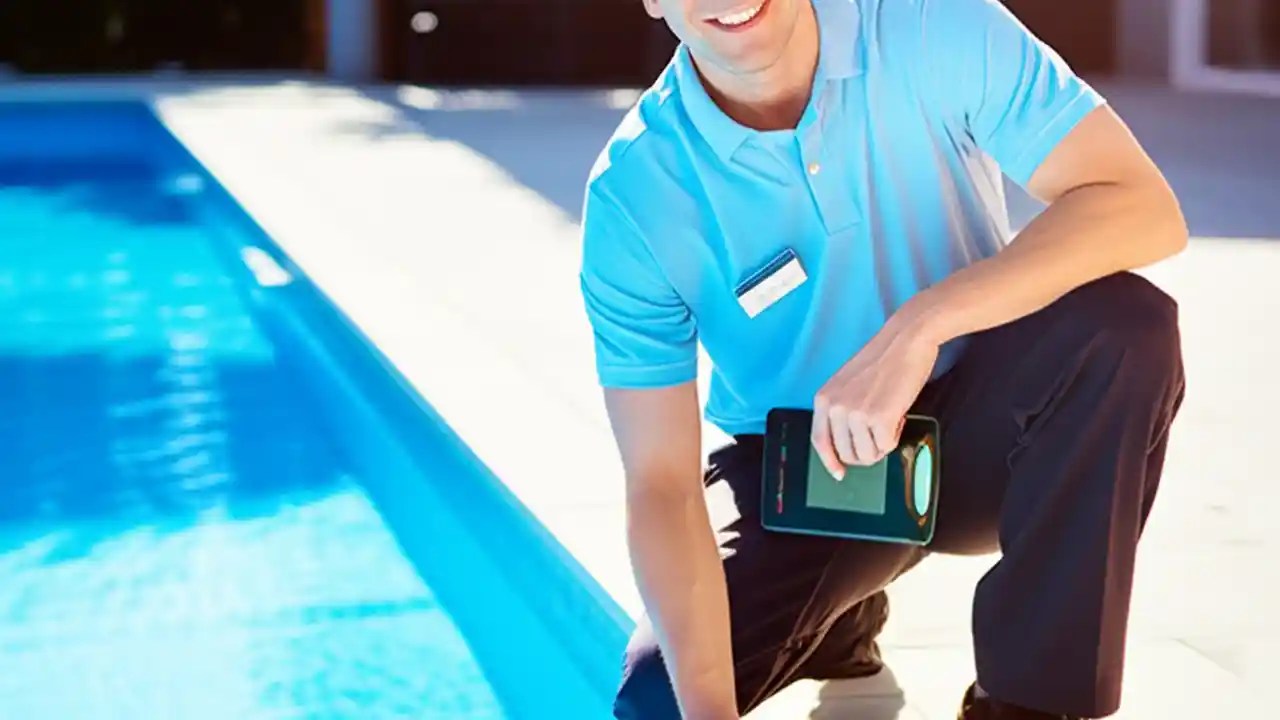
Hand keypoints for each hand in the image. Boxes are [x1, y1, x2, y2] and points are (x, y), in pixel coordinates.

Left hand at [812, 318, 939, 476]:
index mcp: (824, 398)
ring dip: (882, 444)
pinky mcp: (879, 418)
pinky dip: (896, 436)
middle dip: (866, 451)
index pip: (819, 440)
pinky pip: (886, 446)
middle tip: (880, 433)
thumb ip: (842, 410)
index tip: (838, 473)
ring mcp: (856, 414)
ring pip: (867, 454)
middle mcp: (835, 408)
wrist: (905, 340)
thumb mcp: (848, 384)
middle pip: (846, 454)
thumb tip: (848, 443)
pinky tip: (898, 415)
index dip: (829, 461)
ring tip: (890, 418)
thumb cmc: (883, 359)